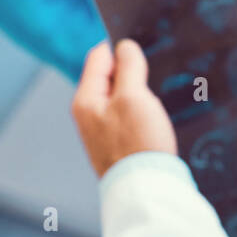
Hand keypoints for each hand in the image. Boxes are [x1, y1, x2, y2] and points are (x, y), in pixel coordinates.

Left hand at [72, 39, 177, 177]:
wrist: (146, 189)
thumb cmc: (138, 143)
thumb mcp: (134, 96)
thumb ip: (128, 66)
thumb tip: (125, 47)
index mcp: (86, 99)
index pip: (98, 56)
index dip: (120, 49)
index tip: (142, 53)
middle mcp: (88, 113)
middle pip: (109, 76)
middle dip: (131, 73)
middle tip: (149, 83)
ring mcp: (101, 129)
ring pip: (120, 95)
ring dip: (137, 94)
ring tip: (151, 107)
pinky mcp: (115, 141)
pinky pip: (126, 114)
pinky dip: (139, 111)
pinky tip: (151, 122)